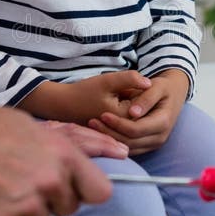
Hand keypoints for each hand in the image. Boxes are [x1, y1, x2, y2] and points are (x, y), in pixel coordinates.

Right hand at [0, 101, 112, 215]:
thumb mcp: (29, 126)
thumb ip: (55, 150)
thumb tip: (70, 166)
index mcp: (62, 154)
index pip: (101, 191)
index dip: (86, 191)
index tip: (75, 189)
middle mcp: (51, 181)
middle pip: (69, 207)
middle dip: (52, 199)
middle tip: (25, 181)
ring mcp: (28, 203)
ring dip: (24, 207)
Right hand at [18, 71, 152, 124]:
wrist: (64, 105)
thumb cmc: (85, 91)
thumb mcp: (107, 80)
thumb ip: (130, 79)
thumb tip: (149, 83)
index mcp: (123, 118)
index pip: (145, 105)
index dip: (137, 91)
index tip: (122, 88)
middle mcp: (123, 131)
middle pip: (142, 113)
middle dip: (134, 100)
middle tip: (118, 94)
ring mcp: (119, 136)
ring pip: (136, 119)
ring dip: (131, 108)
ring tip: (114, 101)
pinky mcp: (114, 137)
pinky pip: (128, 125)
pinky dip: (125, 115)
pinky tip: (113, 107)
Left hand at [88, 69, 189, 155]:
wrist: (173, 94)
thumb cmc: (163, 88)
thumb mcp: (157, 86)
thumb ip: (146, 98)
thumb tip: (133, 113)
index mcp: (163, 122)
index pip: (136, 129)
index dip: (118, 124)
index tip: (103, 115)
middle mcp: (160, 137)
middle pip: (130, 142)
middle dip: (110, 133)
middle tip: (92, 122)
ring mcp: (154, 143)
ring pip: (128, 148)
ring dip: (110, 139)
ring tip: (94, 126)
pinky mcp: (147, 145)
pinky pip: (129, 149)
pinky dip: (115, 142)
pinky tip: (102, 132)